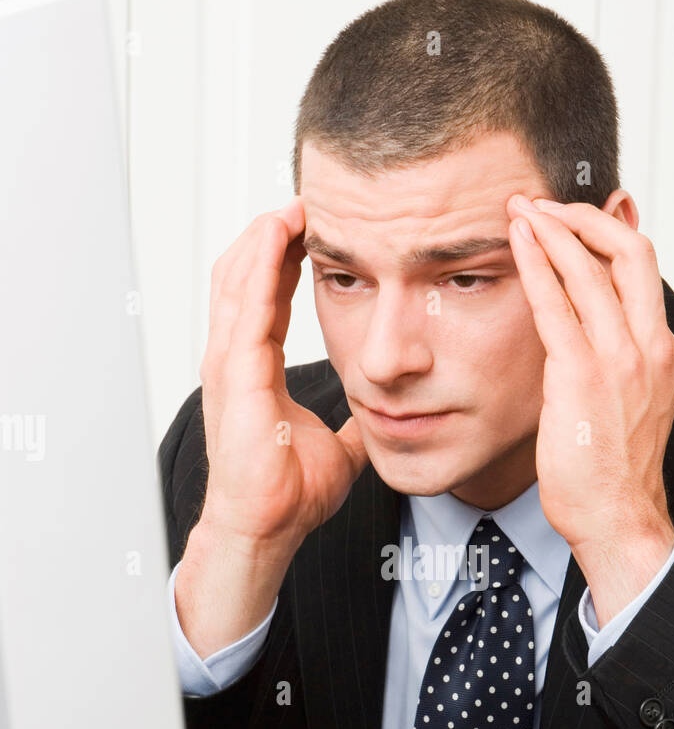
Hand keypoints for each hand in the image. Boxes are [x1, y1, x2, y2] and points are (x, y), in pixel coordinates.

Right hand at [199, 197, 368, 553]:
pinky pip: (247, 303)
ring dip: (265, 237)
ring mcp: (230, 363)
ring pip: (238, 277)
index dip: (286, 259)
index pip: (267, 296)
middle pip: (245, 274)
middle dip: (272, 235)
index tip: (314, 229)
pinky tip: (280, 232)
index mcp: (256, 369)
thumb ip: (360, 424)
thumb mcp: (339, 446)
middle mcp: (236, 358)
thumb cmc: (289, 494)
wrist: (268, 527)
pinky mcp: (236, 373)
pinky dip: (261, 262)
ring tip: (294, 203)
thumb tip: (388, 416)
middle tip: (306, 202)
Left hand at [506, 196, 673, 623]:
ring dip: (554, 229)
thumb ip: (610, 366)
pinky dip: (535, 264)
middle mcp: (651, 347)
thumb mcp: (626, 409)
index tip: (578, 220)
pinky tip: (516, 243)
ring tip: (521, 210)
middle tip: (545, 202)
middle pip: (630, 252)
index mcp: (665, 354)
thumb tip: (579, 340)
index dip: (611, 235)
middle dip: (585, 217)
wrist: (617, 519)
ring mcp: (621, 359)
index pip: (643, 273)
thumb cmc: (612, 476)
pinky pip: (556, 304)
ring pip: (592, 267)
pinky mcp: (583, 375)